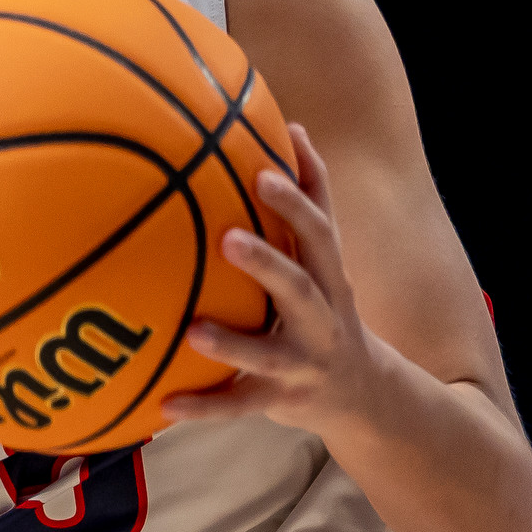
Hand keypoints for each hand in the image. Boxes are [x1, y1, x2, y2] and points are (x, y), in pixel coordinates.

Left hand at [162, 124, 388, 436]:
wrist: (366, 395)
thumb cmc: (327, 310)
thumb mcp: (327, 261)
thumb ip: (311, 201)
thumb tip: (291, 125)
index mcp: (329, 277)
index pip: (320, 231)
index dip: (297, 200)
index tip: (263, 170)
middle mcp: (322, 317)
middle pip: (300, 285)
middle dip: (267, 263)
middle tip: (227, 239)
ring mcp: (303, 363)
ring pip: (269, 354)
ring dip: (233, 342)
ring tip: (193, 331)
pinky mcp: (281, 400)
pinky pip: (239, 405)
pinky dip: (204, 406)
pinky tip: (165, 405)